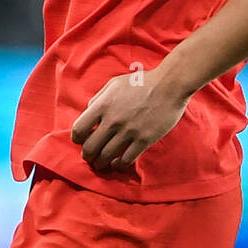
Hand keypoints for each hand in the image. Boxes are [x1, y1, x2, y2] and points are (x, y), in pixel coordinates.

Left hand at [70, 67, 189, 172]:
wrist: (170, 84)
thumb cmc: (142, 82)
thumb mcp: (114, 84)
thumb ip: (99, 98)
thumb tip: (88, 112)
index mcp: (103, 105)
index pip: (79, 130)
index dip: (77, 139)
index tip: (82, 141)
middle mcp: (113, 120)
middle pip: (90, 148)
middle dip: (88, 156)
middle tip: (91, 157)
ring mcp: (129, 131)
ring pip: (106, 157)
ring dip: (101, 163)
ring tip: (103, 163)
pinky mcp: (144, 140)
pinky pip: (126, 160)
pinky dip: (119, 165)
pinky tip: (118, 163)